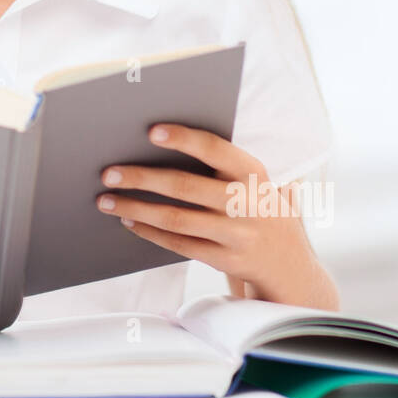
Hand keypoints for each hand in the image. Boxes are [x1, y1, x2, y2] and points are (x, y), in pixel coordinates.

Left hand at [95, 124, 337, 310]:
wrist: (292, 267)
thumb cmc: (260, 210)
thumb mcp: (257, 183)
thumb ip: (223, 164)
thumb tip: (162, 139)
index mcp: (254, 173)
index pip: (215, 149)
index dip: (183, 139)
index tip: (150, 130)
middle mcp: (247, 203)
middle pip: (185, 187)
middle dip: (142, 178)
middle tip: (108, 173)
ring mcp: (238, 235)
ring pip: (176, 219)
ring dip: (136, 208)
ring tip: (106, 200)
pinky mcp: (226, 260)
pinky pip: (179, 244)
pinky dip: (150, 232)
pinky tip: (129, 220)